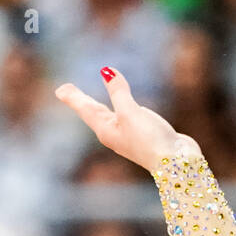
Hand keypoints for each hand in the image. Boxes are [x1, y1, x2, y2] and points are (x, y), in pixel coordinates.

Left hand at [55, 67, 201, 173]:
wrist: (175, 163)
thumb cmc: (150, 140)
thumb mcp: (131, 112)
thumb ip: (118, 92)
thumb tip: (106, 71)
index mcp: (106, 130)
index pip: (86, 109)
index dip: (73, 97)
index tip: (60, 89)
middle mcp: (114, 134)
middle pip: (93, 113)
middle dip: (80, 101)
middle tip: (65, 91)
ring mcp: (128, 135)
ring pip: (108, 116)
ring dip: (97, 108)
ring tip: (89, 102)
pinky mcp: (143, 135)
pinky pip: (125, 117)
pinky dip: (119, 108)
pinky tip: (122, 110)